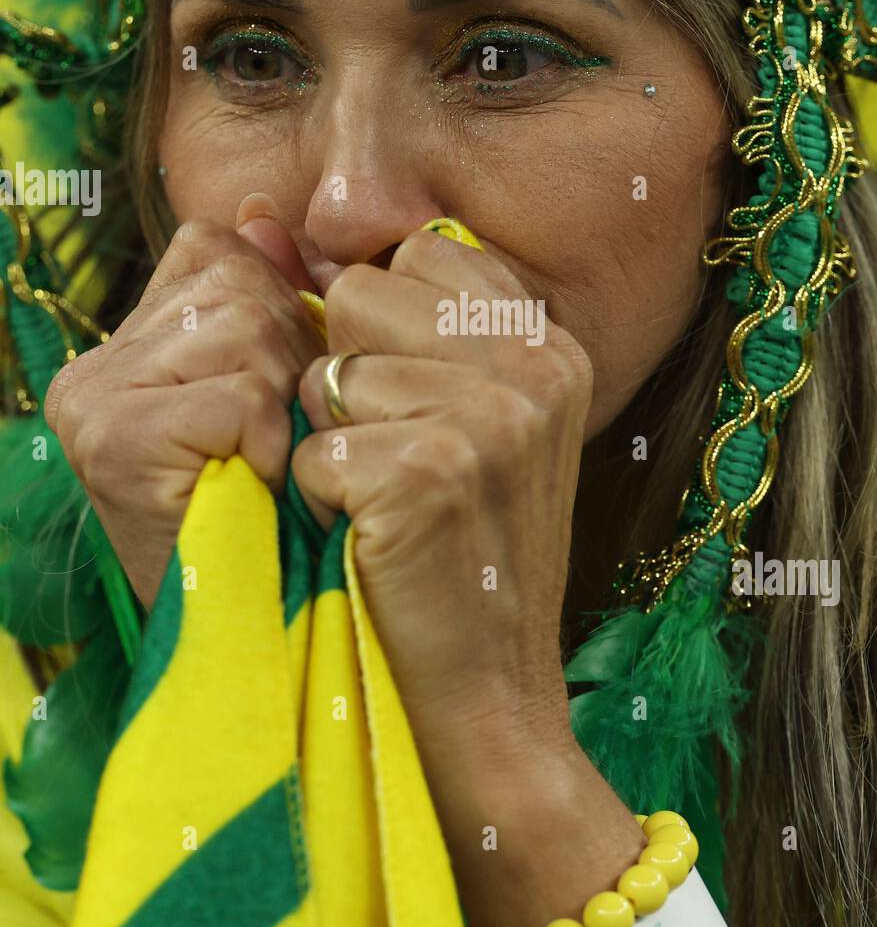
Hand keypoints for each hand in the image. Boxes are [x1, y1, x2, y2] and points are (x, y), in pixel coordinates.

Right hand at [44, 204, 324, 606]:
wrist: (242, 627)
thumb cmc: (268, 511)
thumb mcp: (270, 394)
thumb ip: (265, 301)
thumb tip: (262, 214)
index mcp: (125, 344)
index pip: (215, 252)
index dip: (278, 309)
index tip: (280, 389)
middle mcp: (95, 366)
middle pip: (238, 286)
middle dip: (289, 358)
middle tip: (277, 438)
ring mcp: (96, 399)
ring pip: (246, 330)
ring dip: (283, 402)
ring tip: (263, 462)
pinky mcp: (115, 436)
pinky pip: (243, 393)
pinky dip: (270, 441)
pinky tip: (252, 483)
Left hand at [292, 228, 593, 767]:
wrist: (489, 697)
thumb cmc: (466, 555)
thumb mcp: (480, 424)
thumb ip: (419, 328)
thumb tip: (276, 230)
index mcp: (550, 344)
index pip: (417, 257)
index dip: (380, 326)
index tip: (401, 399)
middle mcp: (534, 366)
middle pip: (359, 295)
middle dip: (346, 375)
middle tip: (393, 459)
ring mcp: (491, 418)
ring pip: (326, 371)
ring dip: (331, 441)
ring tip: (385, 503)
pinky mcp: (431, 473)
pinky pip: (312, 447)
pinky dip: (321, 499)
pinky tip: (371, 540)